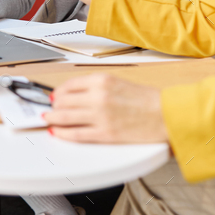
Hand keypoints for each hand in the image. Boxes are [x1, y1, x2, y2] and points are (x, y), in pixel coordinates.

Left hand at [43, 75, 168, 142]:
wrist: (166, 115)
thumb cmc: (148, 101)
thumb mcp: (120, 84)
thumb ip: (98, 88)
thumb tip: (76, 96)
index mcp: (103, 80)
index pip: (70, 85)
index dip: (58, 92)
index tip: (55, 96)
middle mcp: (98, 96)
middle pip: (64, 101)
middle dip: (53, 106)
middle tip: (49, 110)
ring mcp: (100, 116)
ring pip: (65, 117)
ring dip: (52, 119)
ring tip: (48, 120)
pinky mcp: (104, 134)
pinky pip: (75, 134)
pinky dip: (62, 134)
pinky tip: (57, 133)